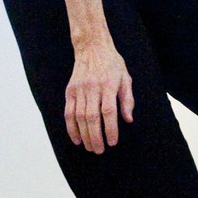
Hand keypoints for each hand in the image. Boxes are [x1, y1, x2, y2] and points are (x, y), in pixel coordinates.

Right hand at [66, 38, 134, 153]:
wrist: (92, 46)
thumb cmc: (112, 63)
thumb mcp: (126, 78)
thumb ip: (128, 99)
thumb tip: (128, 119)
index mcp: (108, 85)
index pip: (109, 112)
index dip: (110, 129)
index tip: (112, 142)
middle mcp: (92, 88)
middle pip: (92, 117)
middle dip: (95, 137)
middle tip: (100, 150)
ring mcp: (79, 90)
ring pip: (79, 117)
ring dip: (84, 135)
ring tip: (90, 148)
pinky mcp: (70, 91)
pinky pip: (68, 112)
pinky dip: (71, 127)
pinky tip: (76, 138)